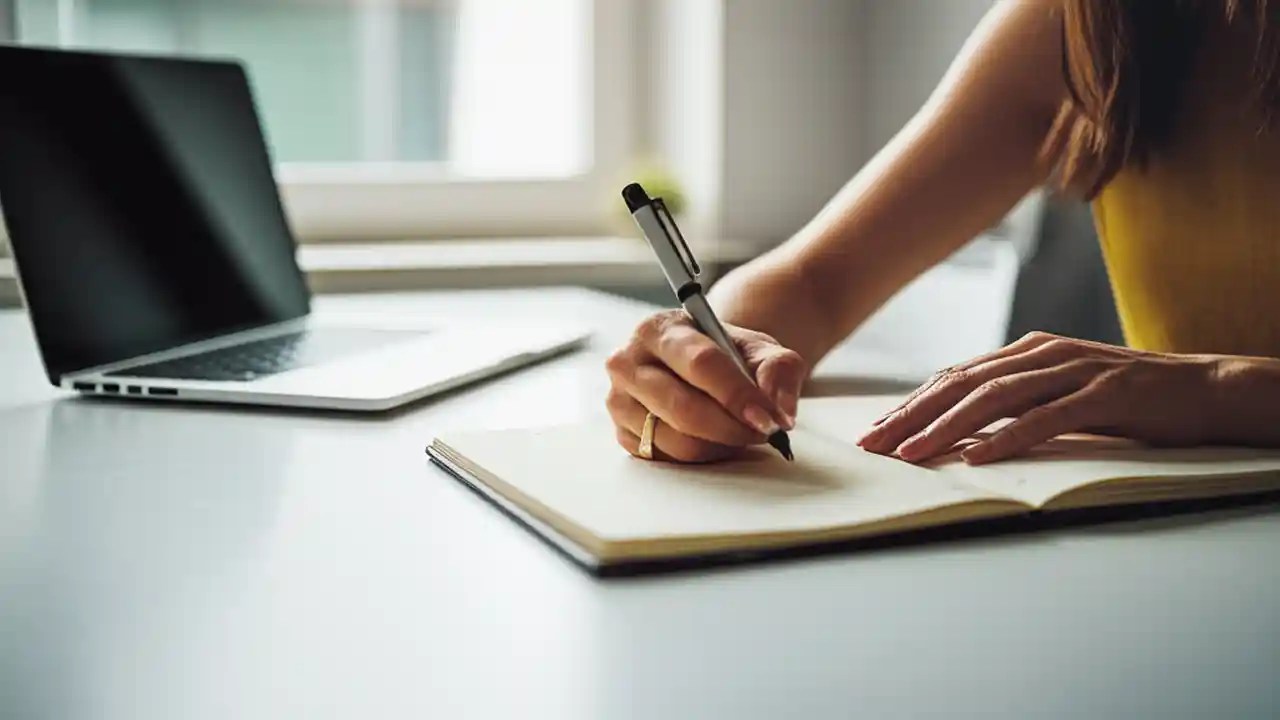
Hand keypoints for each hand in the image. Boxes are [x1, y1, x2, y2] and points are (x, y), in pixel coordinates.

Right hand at [605, 310, 805, 461]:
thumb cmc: (726, 356)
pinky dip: (702, 456)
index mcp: (660, 329)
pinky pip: (669, 459)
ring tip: (740, 431)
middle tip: (763, 431)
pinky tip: (715, 438)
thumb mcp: (759, 349)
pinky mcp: (624, 435)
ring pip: (677, 440)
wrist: (700, 367)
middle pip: (684, 408)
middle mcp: (628, 363)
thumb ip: (779, 370)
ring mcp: (620, 401)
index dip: (738, 394)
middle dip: (732, 426)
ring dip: (720, 444)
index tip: (769, 418)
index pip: (701, 364)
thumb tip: (779, 411)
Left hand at [857, 332, 1221, 464]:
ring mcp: (1074, 371)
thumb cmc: (1124, 398)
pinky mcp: (1105, 395)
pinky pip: (1046, 418)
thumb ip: (1015, 400)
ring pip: (995, 399)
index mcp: (1027, 352)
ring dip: (947, 428)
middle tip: (875, 444)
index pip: (955, 377)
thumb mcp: (1059, 391)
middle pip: (962, 384)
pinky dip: (1007, 437)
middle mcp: (1043, 354)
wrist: (1202, 388)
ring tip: (912, 453)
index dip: (912, 404)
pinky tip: (977, 458)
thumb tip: (962, 428)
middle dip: (913, 416)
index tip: (875, 431)